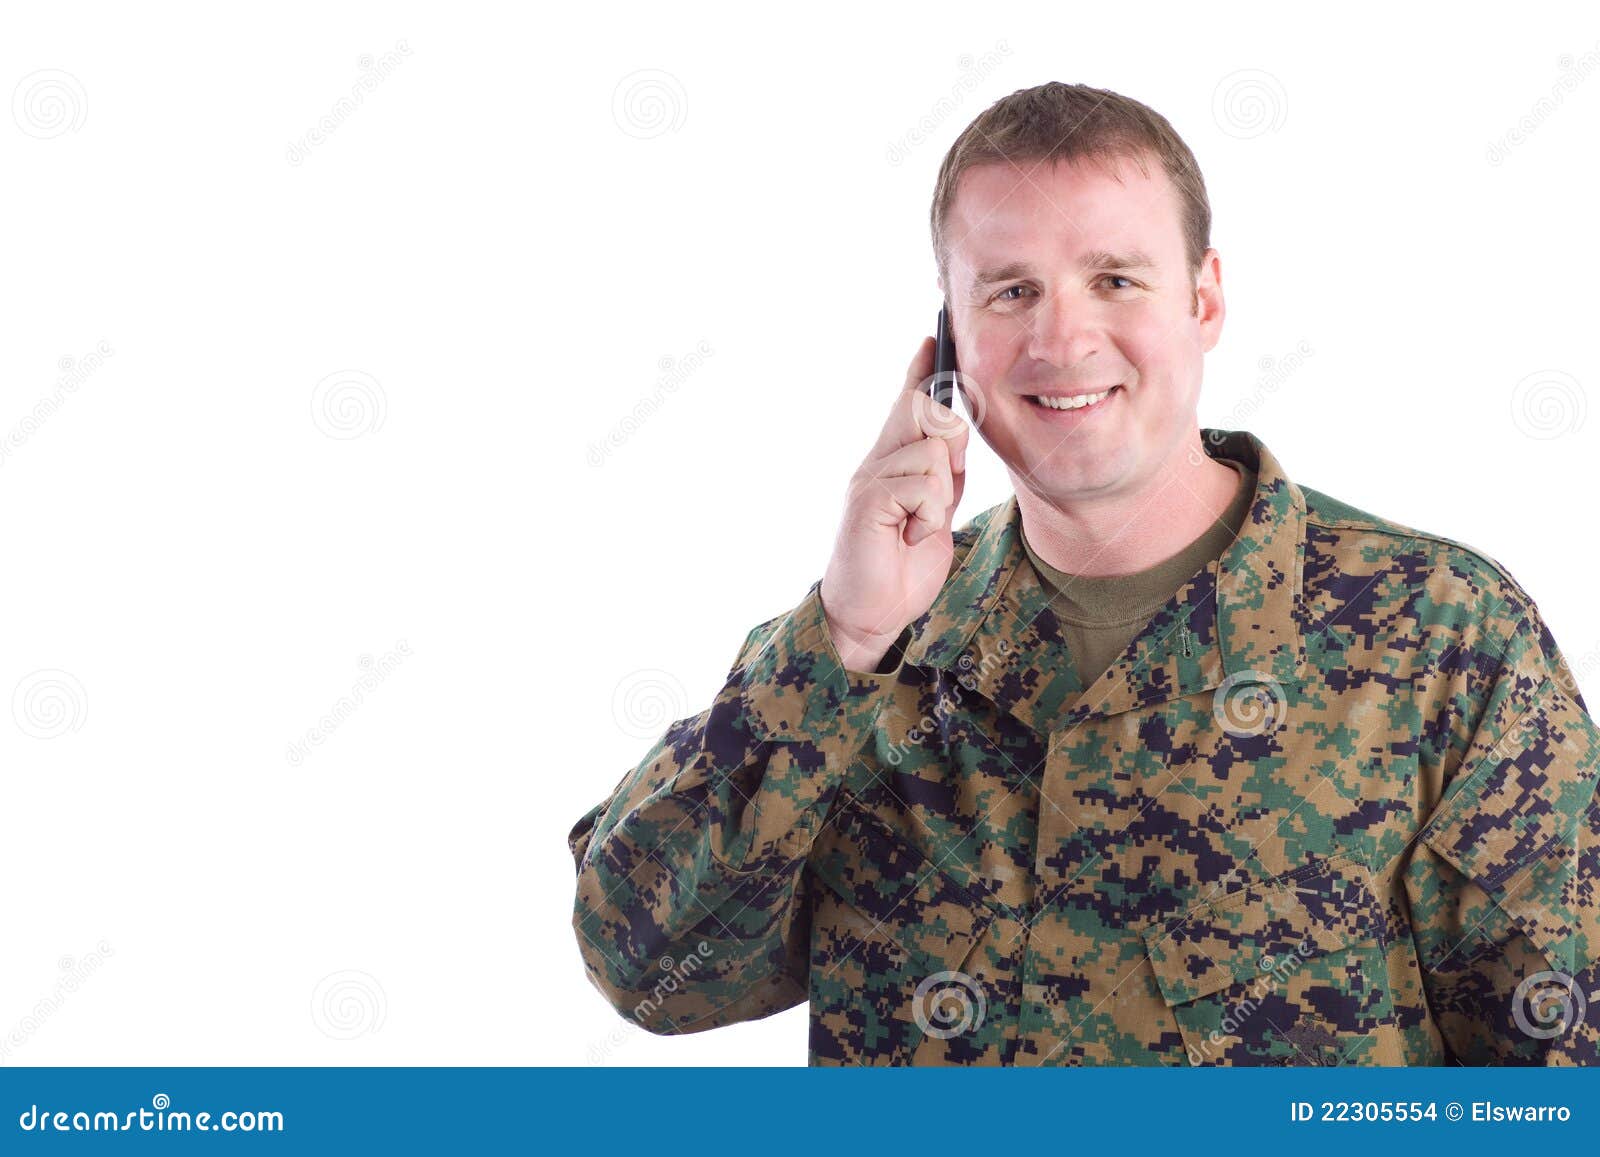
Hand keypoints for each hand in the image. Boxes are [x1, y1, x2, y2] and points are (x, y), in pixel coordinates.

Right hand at [818, 335, 968, 672]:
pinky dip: (930, 515)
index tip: (932, 339)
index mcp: (892, 464)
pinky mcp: (869, 499)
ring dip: (942, 498)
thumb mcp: (936, 516)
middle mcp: (876, 463)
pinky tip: (912, 535)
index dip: (920, 374)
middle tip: (937, 496)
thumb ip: (946, 477)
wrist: (871, 614)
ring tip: (921, 527)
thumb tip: (955, 435)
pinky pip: (924, 484)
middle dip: (950, 444)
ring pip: (934, 453)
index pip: (907, 408)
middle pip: (924, 413)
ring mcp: (870, 479)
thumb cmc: (901, 567)